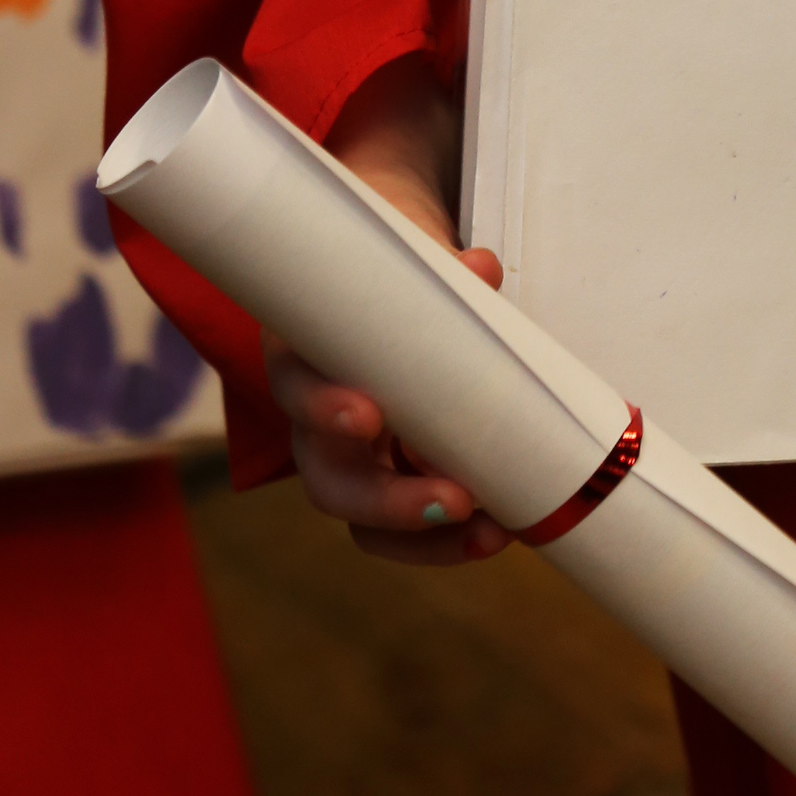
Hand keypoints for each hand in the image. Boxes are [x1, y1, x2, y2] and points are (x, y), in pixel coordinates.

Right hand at [264, 57, 509, 567]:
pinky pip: (406, 527)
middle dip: (389, 500)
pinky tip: (500, 532)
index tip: (369, 415)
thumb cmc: (389, 265)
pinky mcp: (391, 477)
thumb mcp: (408, 256)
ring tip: (491, 533)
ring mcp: (353, 458)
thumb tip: (480, 269)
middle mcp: (316, 420)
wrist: (388, 274)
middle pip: (330, 479)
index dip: (323, 408)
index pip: (295, 387)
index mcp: (304, 354)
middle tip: (454, 497)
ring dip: (425, 536)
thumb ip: (442, 268)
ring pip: (365, 519)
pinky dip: (446, 539)